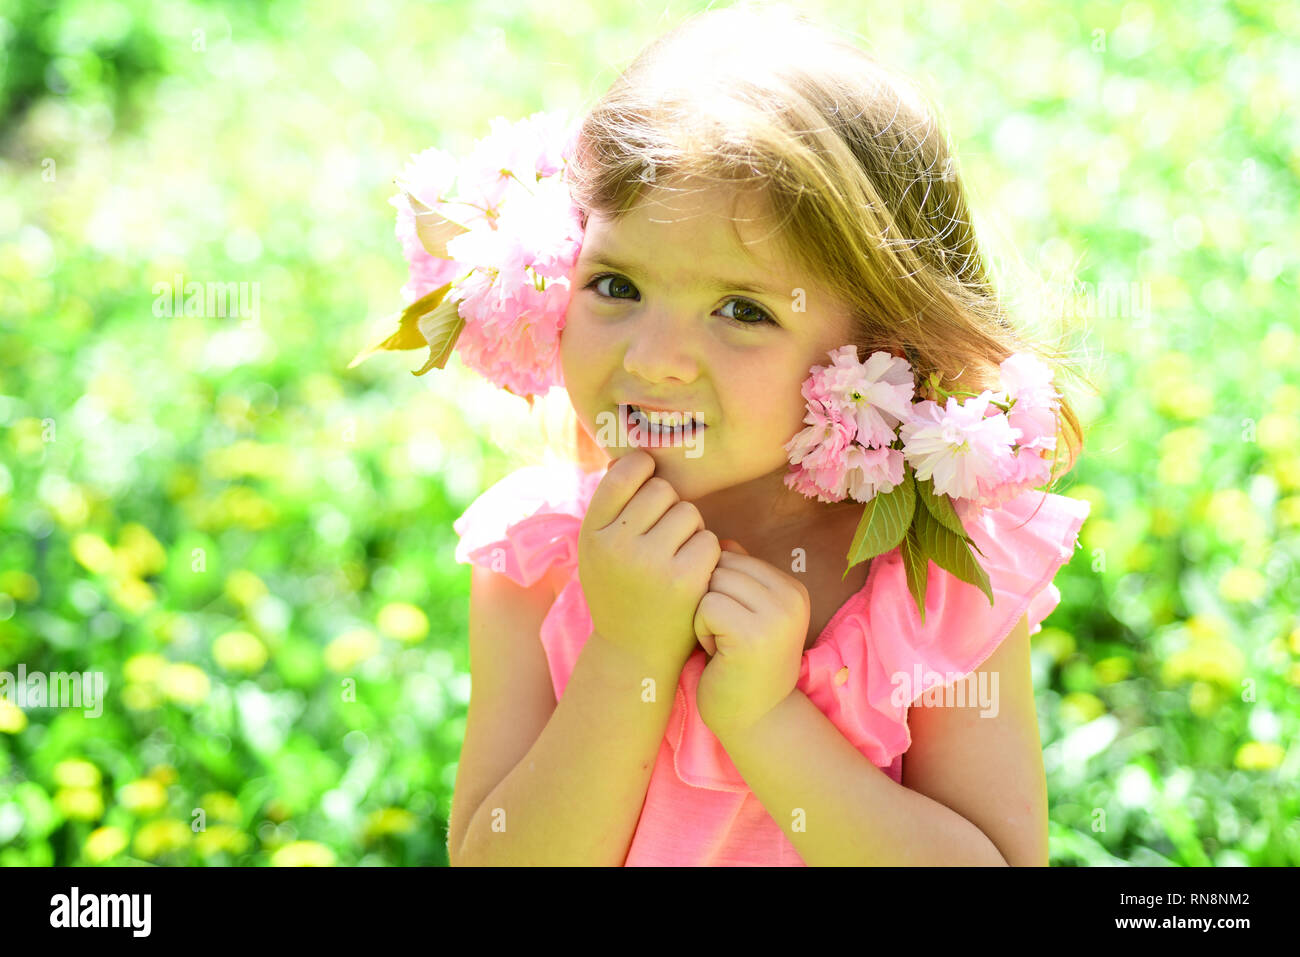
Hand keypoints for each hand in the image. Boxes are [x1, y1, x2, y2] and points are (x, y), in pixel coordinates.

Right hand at [578, 449, 720, 674]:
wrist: (634, 653)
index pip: (625, 471)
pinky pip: (708, 540)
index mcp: (592, 532)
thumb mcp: (599, 550)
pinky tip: (692, 575)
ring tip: (675, 557)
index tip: (649, 483)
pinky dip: (706, 554)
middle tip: (662, 537)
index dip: (644, 470)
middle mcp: (616, 544)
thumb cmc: (620, 590)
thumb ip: (611, 507)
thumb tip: (634, 455)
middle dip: (670, 507)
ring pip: (689, 512)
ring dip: (691, 530)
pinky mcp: (684, 580)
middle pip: (663, 489)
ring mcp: (650, 562)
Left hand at [694, 539, 810, 738]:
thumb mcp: (748, 613)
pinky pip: (706, 606)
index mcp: (793, 588)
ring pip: (711, 582)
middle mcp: (791, 597)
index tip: (731, 624)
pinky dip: (701, 630)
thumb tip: (717, 540)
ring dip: (703, 614)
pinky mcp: (753, 634)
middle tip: (724, 636)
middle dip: (710, 598)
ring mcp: (776, 615)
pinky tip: (716, 653)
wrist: (755, 720)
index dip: (719, 589)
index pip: (734, 557)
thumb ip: (739, 577)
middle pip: (721, 565)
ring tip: (721, 643)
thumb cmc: (741, 664)